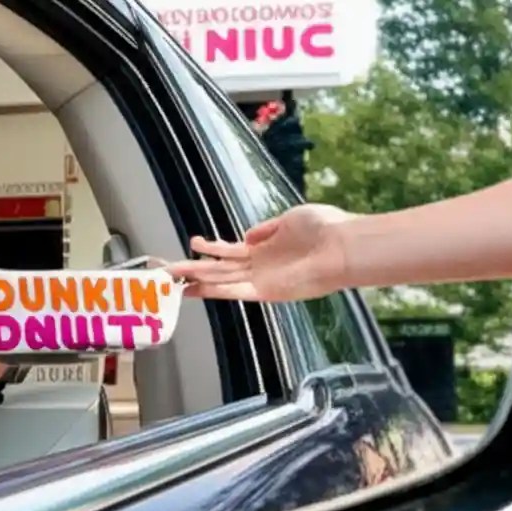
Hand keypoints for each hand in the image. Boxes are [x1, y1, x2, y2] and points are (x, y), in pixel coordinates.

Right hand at [166, 203, 354, 301]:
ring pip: (220, 279)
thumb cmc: (325, 228)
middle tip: (168, 270)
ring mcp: (261, 279)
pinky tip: (194, 288)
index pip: (231, 251)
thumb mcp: (291, 218)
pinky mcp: (266, 291)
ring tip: (171, 280)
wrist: (343, 247)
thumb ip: (266, 229)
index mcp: (266, 248)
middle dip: (194, 268)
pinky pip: (234, 290)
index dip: (211, 249)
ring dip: (196, 279)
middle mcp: (260, 266)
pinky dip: (214, 289)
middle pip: (219, 268)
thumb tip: (246, 237)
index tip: (193, 245)